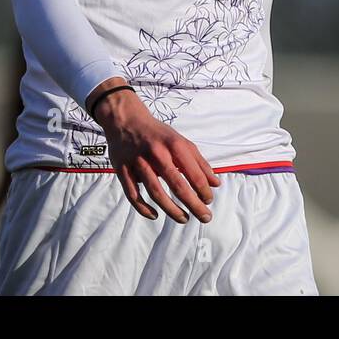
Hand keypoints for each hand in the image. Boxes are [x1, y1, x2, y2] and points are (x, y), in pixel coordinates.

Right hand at [89, 79, 220, 223]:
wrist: (126, 119)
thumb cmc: (158, 134)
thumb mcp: (181, 142)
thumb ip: (199, 163)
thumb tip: (215, 184)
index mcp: (175, 146)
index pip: (194, 174)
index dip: (204, 191)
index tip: (209, 201)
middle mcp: (157, 154)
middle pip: (177, 185)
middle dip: (194, 205)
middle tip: (205, 217)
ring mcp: (138, 163)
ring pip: (156, 192)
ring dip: (172, 210)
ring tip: (184, 219)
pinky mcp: (122, 170)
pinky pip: (133, 195)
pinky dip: (143, 208)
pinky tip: (155, 215)